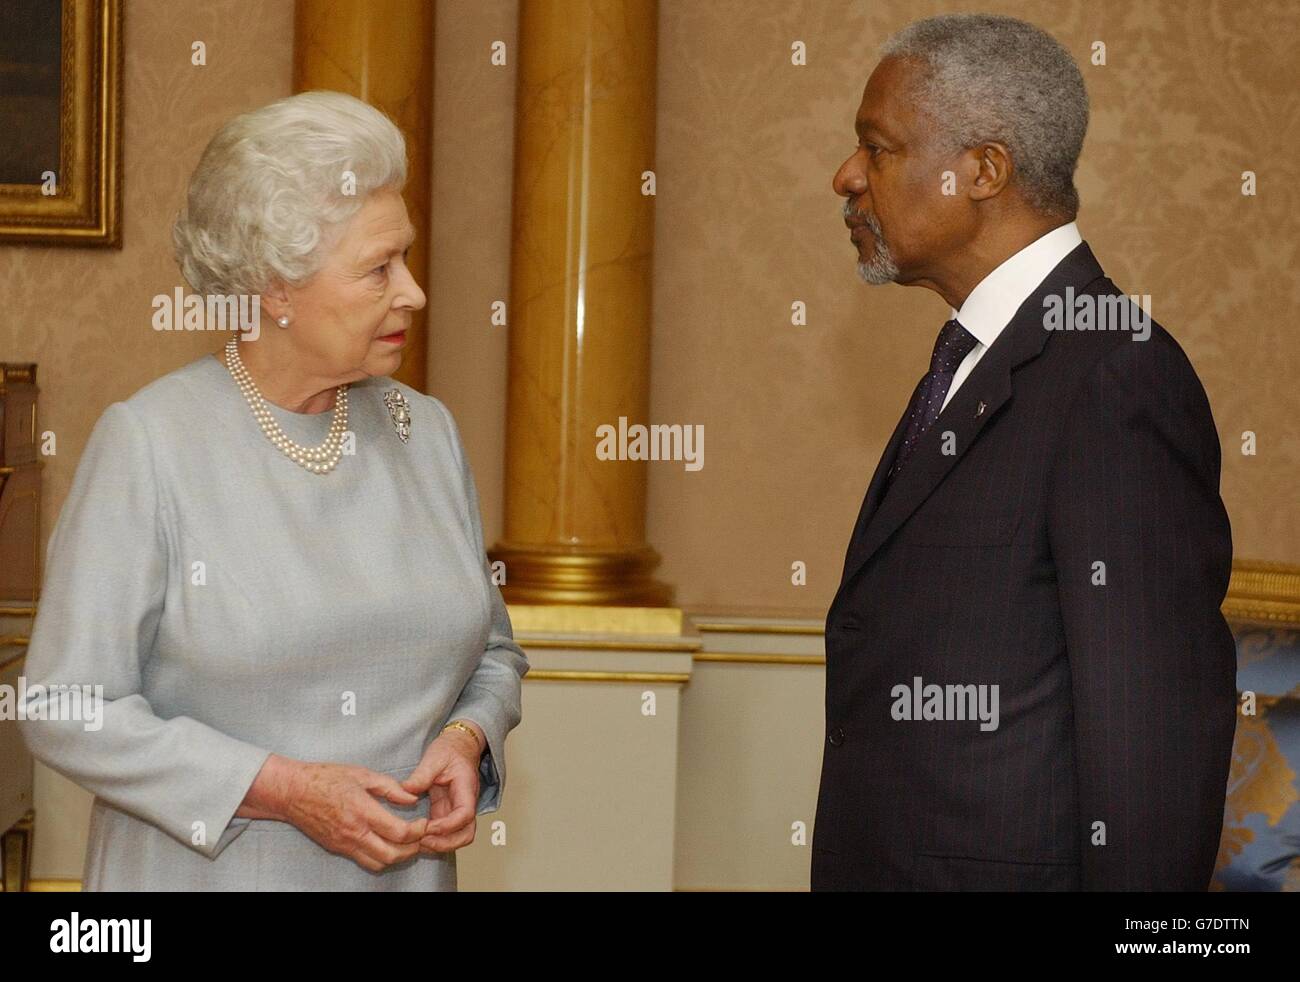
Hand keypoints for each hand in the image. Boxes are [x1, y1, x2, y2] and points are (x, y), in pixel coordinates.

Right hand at [240, 754, 428, 871]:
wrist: (292, 792)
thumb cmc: (326, 778)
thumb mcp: (362, 774)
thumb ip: (390, 787)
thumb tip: (413, 797)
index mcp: (362, 811)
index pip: (399, 832)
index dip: (418, 831)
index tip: (424, 822)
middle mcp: (354, 832)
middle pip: (392, 855)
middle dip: (413, 849)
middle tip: (421, 836)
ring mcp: (344, 844)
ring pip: (378, 863)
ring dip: (397, 856)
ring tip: (407, 842)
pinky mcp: (338, 848)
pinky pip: (364, 860)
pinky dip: (380, 857)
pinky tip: (387, 843)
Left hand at [400, 727, 481, 853]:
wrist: (458, 747)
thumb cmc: (450, 750)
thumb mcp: (434, 757)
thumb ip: (421, 775)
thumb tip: (405, 791)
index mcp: (466, 788)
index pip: (465, 814)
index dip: (448, 826)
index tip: (428, 827)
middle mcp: (465, 803)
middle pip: (466, 834)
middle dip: (446, 843)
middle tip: (422, 841)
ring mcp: (456, 810)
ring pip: (458, 837)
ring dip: (441, 845)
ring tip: (418, 843)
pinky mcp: (446, 813)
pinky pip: (445, 833)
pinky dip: (434, 840)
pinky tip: (417, 839)